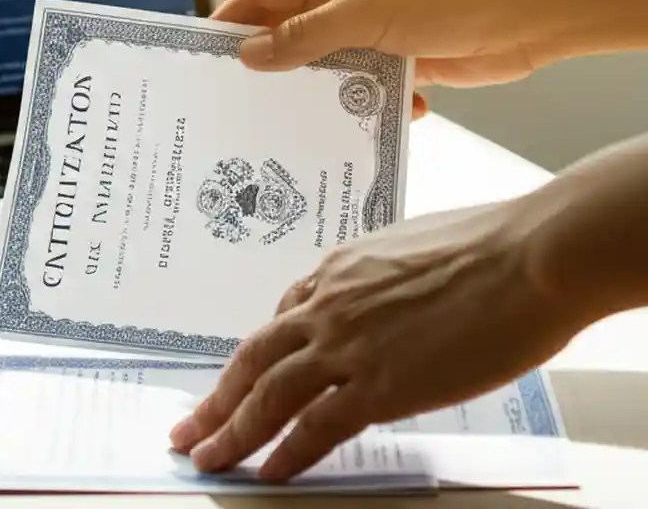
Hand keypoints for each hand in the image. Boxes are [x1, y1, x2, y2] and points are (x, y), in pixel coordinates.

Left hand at [168, 199, 585, 481]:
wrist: (529, 256)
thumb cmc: (493, 244)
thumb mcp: (415, 247)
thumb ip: (385, 278)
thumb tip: (390, 297)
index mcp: (339, 269)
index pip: (284, 317)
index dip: (261, 354)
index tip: (245, 377)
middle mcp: (328, 306)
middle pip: (253, 359)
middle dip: (216, 399)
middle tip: (188, 429)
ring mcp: (348, 346)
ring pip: (269, 395)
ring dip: (232, 432)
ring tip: (206, 459)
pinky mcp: (380, 385)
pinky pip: (317, 427)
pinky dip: (288, 453)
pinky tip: (268, 473)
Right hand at [212, 0, 576, 117]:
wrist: (527, 16)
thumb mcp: (362, 14)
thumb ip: (303, 37)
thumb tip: (247, 56)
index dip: (229, 25)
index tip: (196, 62)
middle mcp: (344, 0)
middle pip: (288, 36)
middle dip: (266, 69)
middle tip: (229, 109)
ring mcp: (371, 33)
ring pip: (323, 70)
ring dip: (312, 96)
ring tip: (277, 133)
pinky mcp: (399, 64)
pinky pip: (362, 92)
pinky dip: (357, 111)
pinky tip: (349, 136)